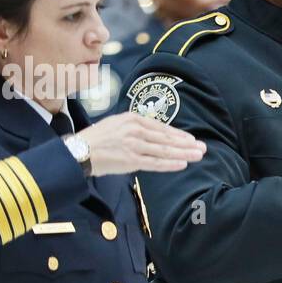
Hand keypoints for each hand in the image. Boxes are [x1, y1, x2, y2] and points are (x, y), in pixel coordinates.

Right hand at [74, 114, 204, 176]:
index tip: (191, 139)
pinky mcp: (130, 160)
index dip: (178, 134)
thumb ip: (136, 128)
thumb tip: (155, 135)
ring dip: (184, 153)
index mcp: (133, 119)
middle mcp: (135, 130)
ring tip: (198, 155)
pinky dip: (170, 163)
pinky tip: (183, 164)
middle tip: (203, 148)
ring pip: (164, 150)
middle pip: (167, 138)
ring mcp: (134, 145)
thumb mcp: (117, 124)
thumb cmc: (97, 139)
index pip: (161, 127)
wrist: (78, 150)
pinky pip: (155, 163)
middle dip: (187, 144)